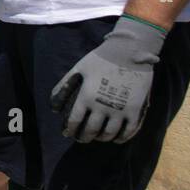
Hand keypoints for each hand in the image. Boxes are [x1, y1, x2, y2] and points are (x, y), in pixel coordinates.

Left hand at [50, 16, 167, 143]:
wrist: (129, 51)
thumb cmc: (101, 58)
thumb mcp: (79, 69)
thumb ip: (64, 86)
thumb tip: (53, 107)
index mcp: (86, 97)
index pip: (74, 121)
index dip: (70, 130)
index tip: (68, 133)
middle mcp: (102, 106)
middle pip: (90, 130)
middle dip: (84, 137)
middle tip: (82, 138)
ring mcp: (120, 109)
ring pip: (109, 133)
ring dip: (101, 138)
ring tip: (97, 137)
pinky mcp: (136, 109)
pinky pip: (129, 130)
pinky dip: (121, 137)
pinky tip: (116, 138)